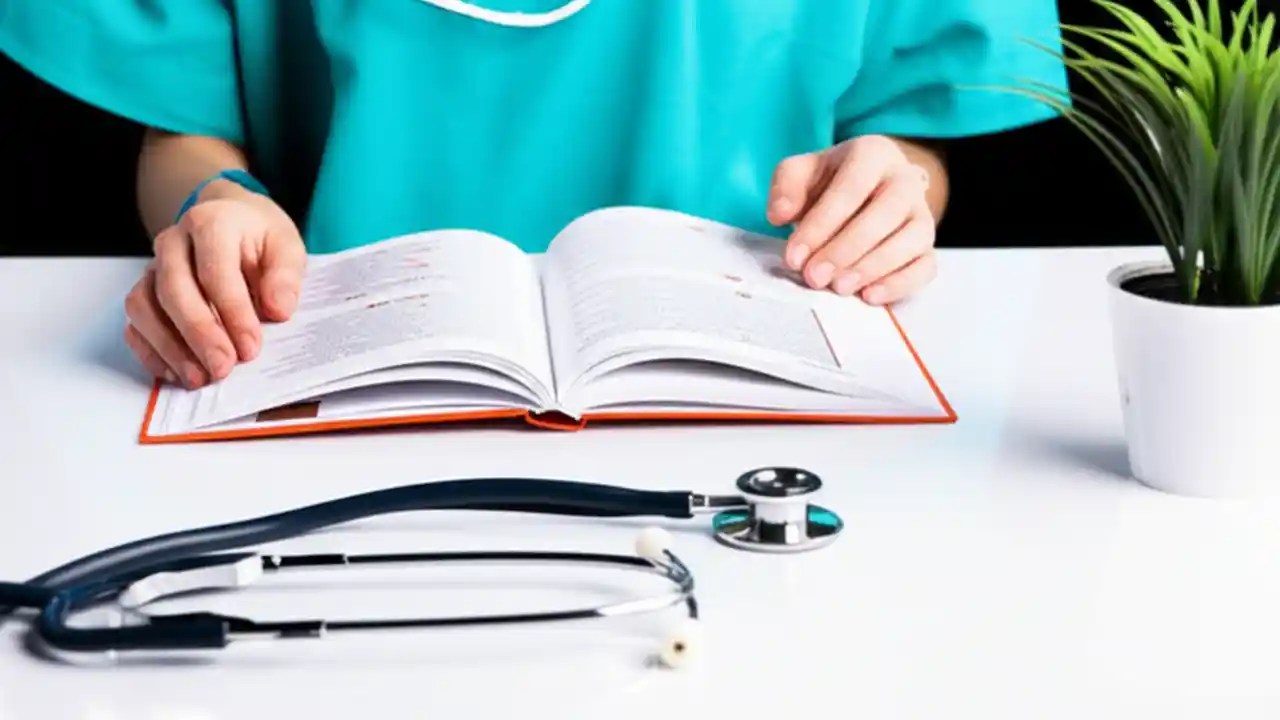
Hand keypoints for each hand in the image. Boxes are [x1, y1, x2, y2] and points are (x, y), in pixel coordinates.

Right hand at [123, 181, 305, 388]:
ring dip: (170, 347)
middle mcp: (173, 242)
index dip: (232, 312)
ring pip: (143, 307)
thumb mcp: (287, 246)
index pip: (214, 270)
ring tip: (199, 377)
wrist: (232, 221)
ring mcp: (153, 267)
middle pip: (173, 289)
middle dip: (198, 334)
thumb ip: (285, 276)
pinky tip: (178, 372)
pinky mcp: (144, 291)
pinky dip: (151, 351)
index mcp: (211, 223)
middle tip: (223, 368)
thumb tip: (278, 309)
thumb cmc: (259, 238)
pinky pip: (135, 322)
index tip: (251, 347)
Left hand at [767, 135, 937, 304]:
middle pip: (885, 213)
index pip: (851, 188)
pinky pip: (925, 266)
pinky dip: (900, 284)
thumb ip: (786, 186)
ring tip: (838, 287)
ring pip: (910, 240)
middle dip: (845, 250)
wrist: (868, 190)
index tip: (795, 256)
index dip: (821, 224)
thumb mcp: (801, 173)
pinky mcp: (928, 247)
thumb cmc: (831, 184)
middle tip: (814, 277)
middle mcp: (905, 181)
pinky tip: (869, 296)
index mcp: (873, 154)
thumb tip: (779, 214)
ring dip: (872, 268)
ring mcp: (922, 214)